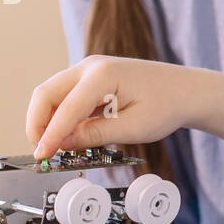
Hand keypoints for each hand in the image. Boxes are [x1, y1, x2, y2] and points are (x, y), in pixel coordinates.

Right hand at [26, 55, 195, 158]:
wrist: (186, 91)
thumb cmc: (168, 104)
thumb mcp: (134, 127)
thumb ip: (96, 134)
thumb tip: (65, 143)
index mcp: (102, 74)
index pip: (66, 108)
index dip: (50, 135)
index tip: (41, 156)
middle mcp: (90, 67)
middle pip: (46, 94)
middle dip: (37, 124)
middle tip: (42, 153)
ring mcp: (89, 71)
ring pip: (52, 95)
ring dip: (47, 121)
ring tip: (54, 148)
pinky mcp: (91, 80)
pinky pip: (66, 98)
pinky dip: (61, 117)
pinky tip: (68, 137)